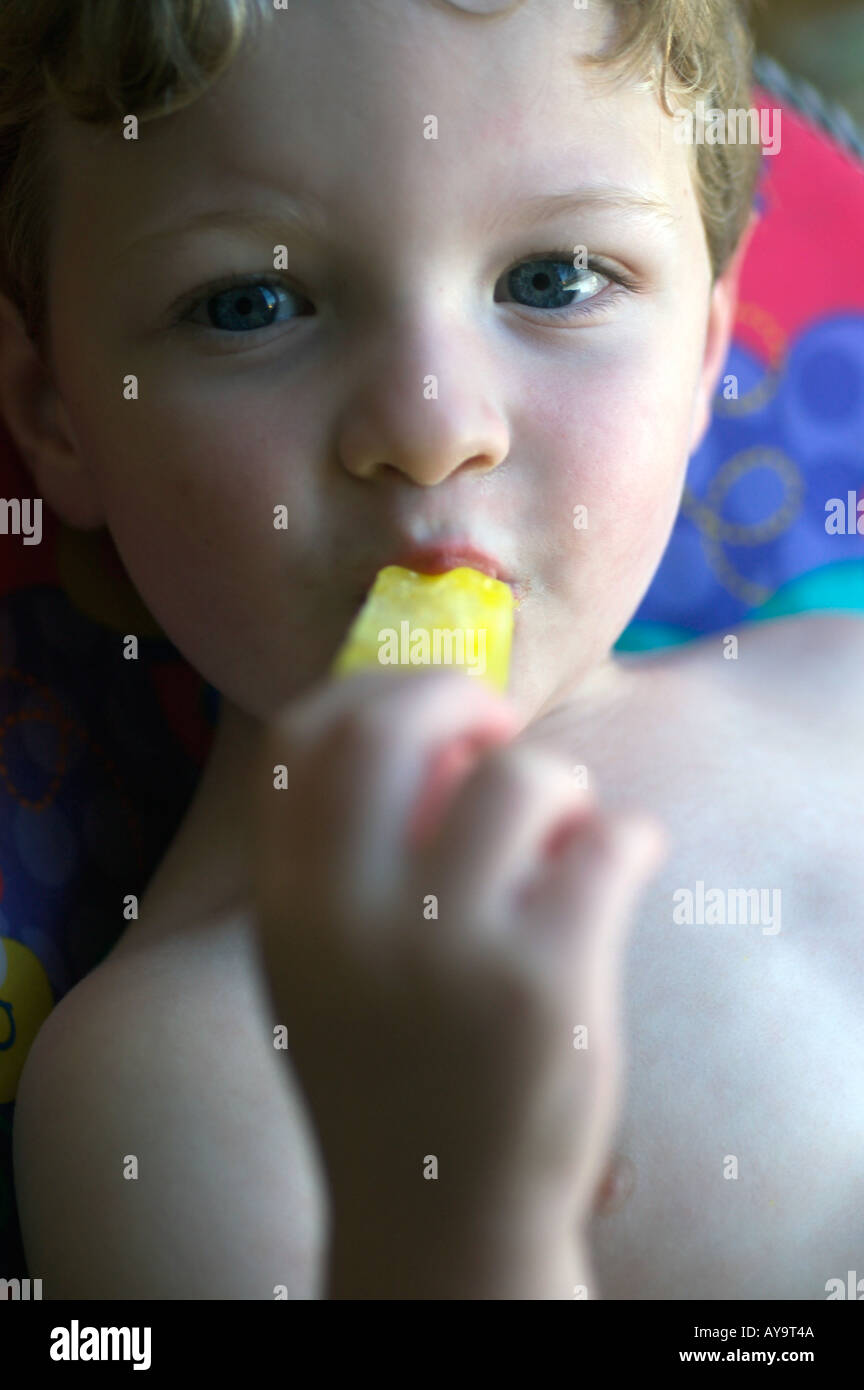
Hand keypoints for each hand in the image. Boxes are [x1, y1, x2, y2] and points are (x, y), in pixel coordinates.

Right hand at [251, 669, 664, 1251]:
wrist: (441, 1218)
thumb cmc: (391, 1071)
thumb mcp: (321, 967)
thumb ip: (347, 855)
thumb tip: (436, 727)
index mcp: (287, 906)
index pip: (300, 736)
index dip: (370, 691)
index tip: (425, 706)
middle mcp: (351, 916)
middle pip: (396, 726)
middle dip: (462, 696)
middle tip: (500, 732)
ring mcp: (449, 949)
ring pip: (524, 777)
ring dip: (560, 785)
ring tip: (564, 837)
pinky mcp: (546, 982)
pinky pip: (610, 840)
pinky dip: (629, 838)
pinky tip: (621, 868)